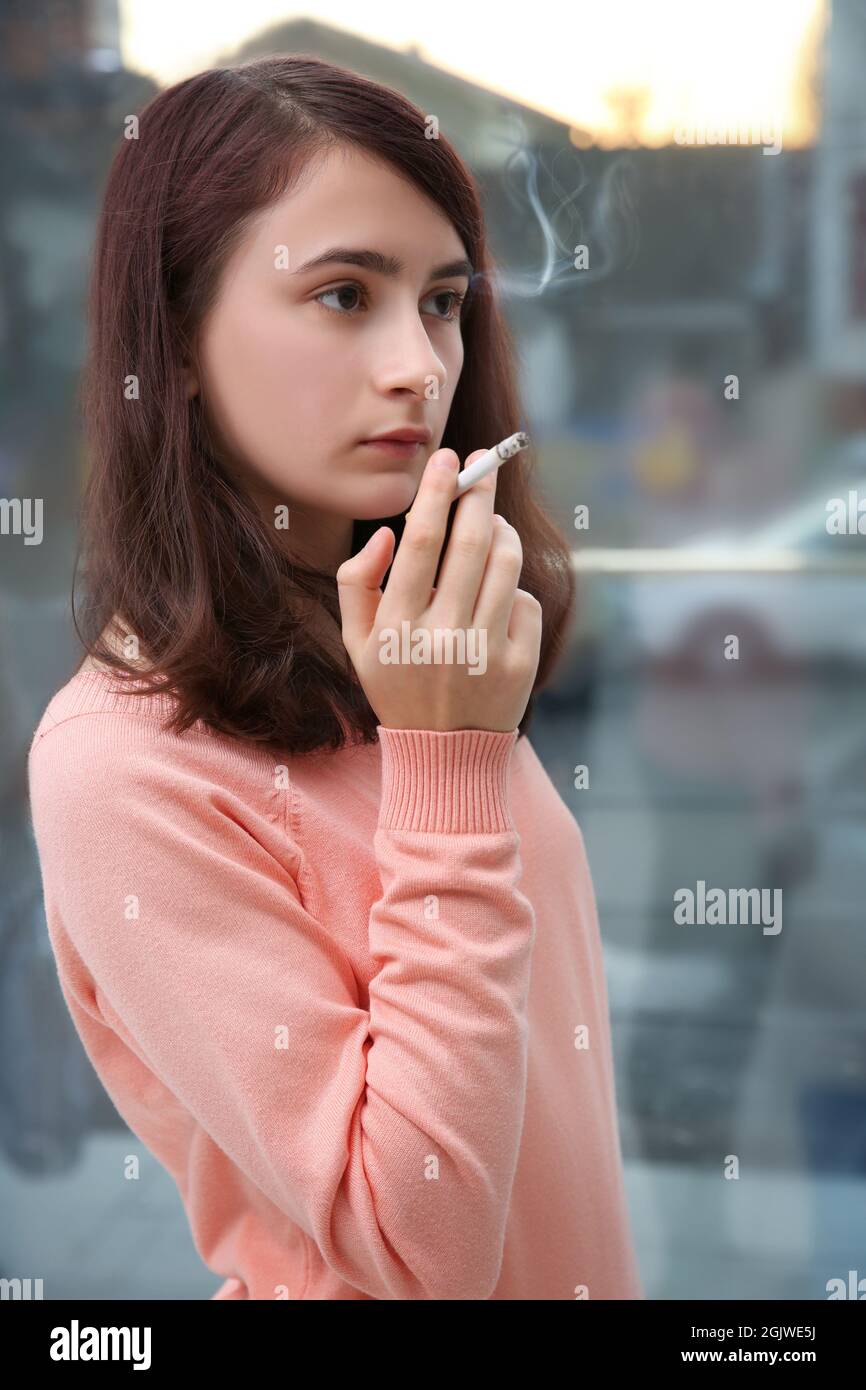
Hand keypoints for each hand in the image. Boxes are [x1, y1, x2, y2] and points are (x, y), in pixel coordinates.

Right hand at [336, 448, 541, 731]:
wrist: (444, 755)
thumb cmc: (397, 685)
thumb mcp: (358, 642)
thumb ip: (357, 582)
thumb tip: (387, 534)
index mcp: (398, 625)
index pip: (422, 541)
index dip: (438, 492)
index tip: (449, 458)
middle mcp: (443, 636)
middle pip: (471, 542)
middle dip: (480, 492)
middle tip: (485, 464)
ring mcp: (485, 651)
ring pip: (506, 564)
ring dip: (502, 532)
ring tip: (492, 526)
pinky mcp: (520, 665)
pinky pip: (525, 601)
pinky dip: (513, 588)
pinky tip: (496, 596)